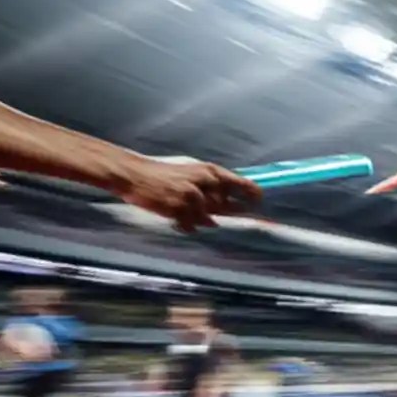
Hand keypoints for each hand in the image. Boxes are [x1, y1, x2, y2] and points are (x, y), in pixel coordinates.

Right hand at [115, 156, 260, 232]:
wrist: (135, 174)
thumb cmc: (163, 172)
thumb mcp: (190, 170)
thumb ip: (210, 184)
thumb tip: (226, 201)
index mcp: (208, 170)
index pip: (238, 182)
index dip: (251, 192)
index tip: (260, 200)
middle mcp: (203, 183)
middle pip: (225, 204)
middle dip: (231, 211)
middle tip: (237, 214)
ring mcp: (191, 197)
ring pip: (207, 218)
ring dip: (202, 219)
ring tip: (187, 211)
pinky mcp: (178, 210)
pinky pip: (191, 225)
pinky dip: (188, 225)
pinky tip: (179, 218)